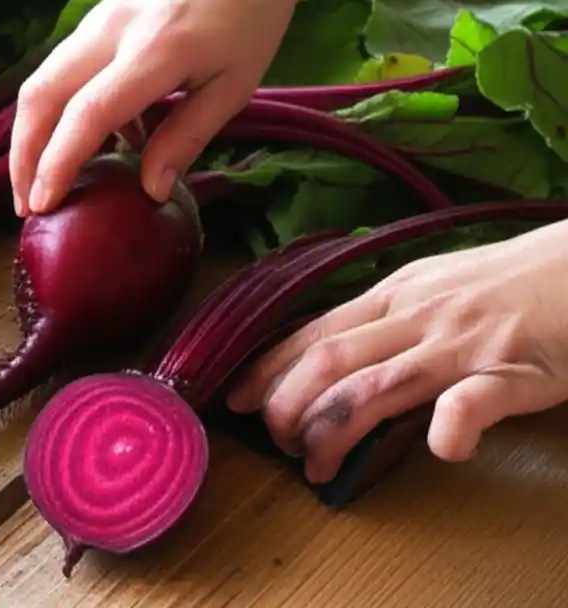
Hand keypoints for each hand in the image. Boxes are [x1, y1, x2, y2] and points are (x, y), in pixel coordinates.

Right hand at [8, 0, 307, 215]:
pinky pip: (65, 69)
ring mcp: (98, 19)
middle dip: (23, 155)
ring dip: (32, 135)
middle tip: (27, 205)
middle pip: (41, 95)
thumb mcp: (234, 86)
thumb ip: (186, 137)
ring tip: (43, 182)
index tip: (43, 204)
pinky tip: (93, 141)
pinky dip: (61, 110)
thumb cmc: (253, 12)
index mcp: (153, 51)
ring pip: (42, 81)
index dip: (59, 162)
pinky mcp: (98, 16)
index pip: (88, 112)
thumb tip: (150, 189)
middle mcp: (112, 32)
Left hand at [225, 221, 567, 483]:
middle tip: (275, 446)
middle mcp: (417, 316)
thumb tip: (319, 352)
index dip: (268, 369)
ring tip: (314, 467)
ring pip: (379, 386)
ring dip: (335, 430)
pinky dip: (451, 427)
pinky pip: (476, 400)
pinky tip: (438, 451)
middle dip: (288, 406)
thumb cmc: (502, 282)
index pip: (313, 332)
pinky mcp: (515, 371)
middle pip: (330, 361)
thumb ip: (378, 320)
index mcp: (393, 295)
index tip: (234, 400)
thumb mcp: (428, 286)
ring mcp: (463, 344)